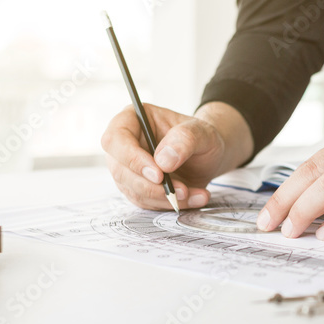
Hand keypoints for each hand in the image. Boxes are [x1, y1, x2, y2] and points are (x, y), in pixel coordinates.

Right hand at [101, 102, 252, 210]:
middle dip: (151, 186)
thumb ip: (184, 140)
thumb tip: (163, 161)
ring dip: (163, 198)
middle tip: (182, 190)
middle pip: (120, 170)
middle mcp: (124, 144)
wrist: (208, 154)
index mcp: (132, 119)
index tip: (158, 174)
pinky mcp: (137, 188)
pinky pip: (146, 202)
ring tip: (193, 193)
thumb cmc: (201, 136)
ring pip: (133, 190)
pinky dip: (169, 204)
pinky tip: (193, 198)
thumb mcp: (202, 132)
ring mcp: (128, 168)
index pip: (115, 139)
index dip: (132, 159)